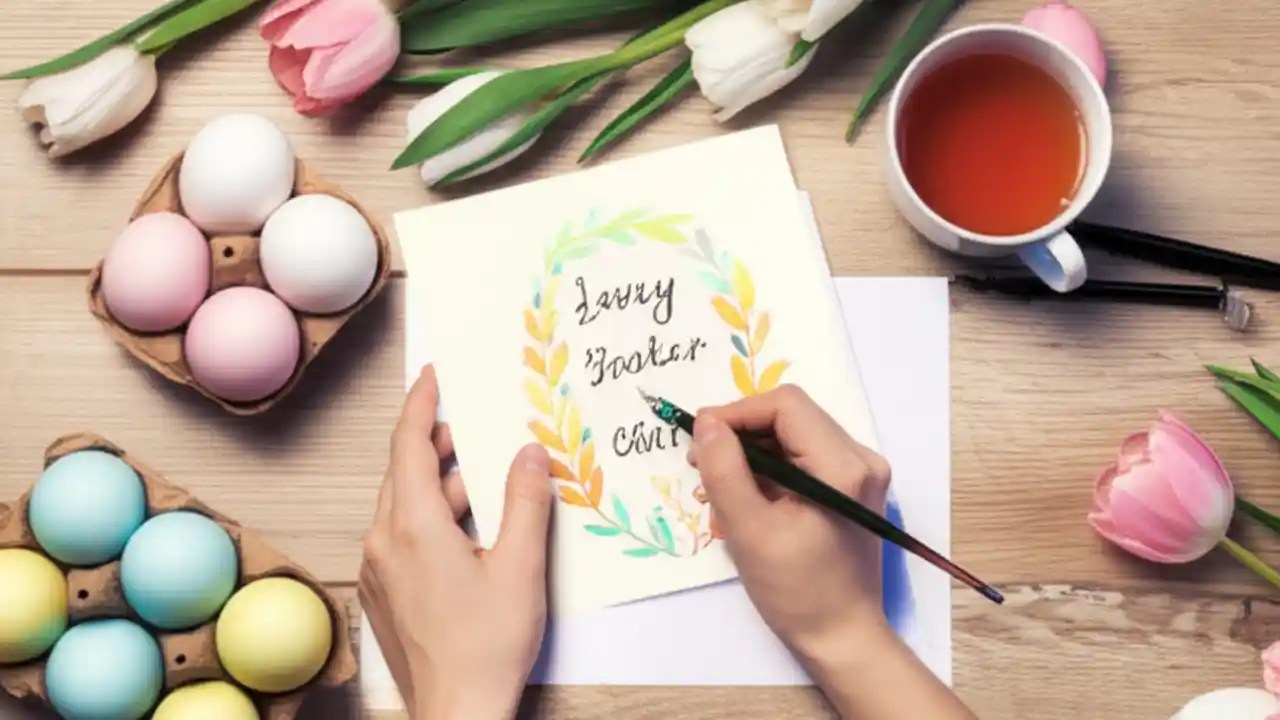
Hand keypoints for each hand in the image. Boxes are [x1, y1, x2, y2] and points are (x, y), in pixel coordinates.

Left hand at [360, 366, 551, 719]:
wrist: (457, 712)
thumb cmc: (486, 646)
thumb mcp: (520, 566)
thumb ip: (525, 501)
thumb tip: (529, 453)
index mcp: (412, 526)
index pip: (408, 445)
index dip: (421, 405)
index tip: (433, 377)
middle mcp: (383, 542)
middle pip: (404, 473)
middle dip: (436, 445)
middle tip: (471, 428)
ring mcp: (378, 570)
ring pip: (404, 506)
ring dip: (439, 486)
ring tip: (482, 481)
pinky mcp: (384, 593)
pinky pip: (402, 536)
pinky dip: (431, 519)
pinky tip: (467, 530)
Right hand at [691, 386, 974, 718]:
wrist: (842, 638)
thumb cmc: (797, 590)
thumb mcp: (749, 530)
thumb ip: (725, 470)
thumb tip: (706, 424)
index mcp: (843, 465)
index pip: (785, 406)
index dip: (736, 413)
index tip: (698, 439)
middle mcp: (861, 459)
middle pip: (790, 418)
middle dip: (740, 436)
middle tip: (700, 465)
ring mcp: (859, 474)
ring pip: (793, 437)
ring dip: (750, 455)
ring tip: (717, 489)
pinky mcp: (850, 489)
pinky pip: (802, 460)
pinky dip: (769, 472)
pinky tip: (743, 500)